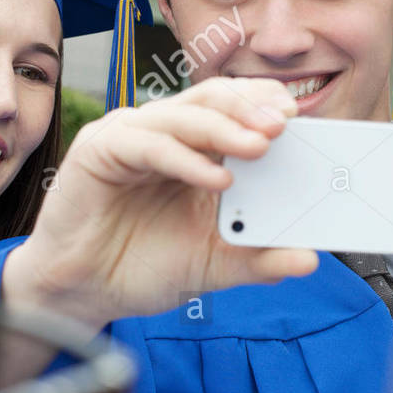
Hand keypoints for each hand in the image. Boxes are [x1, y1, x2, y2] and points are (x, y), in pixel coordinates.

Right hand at [0, 77, 318, 330]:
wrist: (84, 294)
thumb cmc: (145, 266)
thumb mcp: (214, 264)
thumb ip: (260, 259)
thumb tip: (309, 259)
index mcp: (197, 148)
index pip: (236, 107)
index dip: (266, 105)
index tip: (302, 119)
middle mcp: (166, 132)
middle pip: (215, 99)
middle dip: (253, 109)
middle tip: (286, 124)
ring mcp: (132, 136)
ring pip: (185, 115)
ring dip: (226, 128)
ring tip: (260, 147)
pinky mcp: (100, 149)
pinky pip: (150, 144)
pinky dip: (187, 159)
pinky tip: (216, 179)